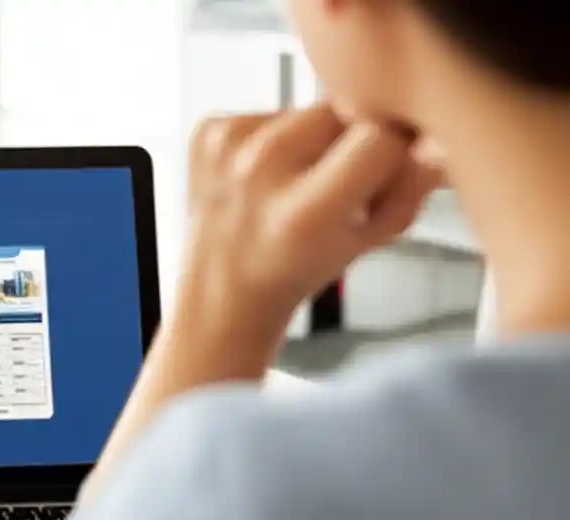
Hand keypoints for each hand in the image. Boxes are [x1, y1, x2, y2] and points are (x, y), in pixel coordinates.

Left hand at [79, 106, 441, 508]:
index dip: (389, 152)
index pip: (379, 138)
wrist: (225, 287)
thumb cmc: (297, 265)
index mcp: (303, 212)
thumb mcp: (371, 240)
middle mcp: (258, 174)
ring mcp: (225, 150)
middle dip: (349, 141)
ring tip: (292, 185)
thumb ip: (412, 188)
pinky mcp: (207, 132)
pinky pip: (264, 112)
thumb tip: (435, 140)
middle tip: (330, 186)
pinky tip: (261, 178)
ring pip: (304, 109)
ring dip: (309, 139)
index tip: (378, 174)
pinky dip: (270, 137)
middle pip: (342, 111)